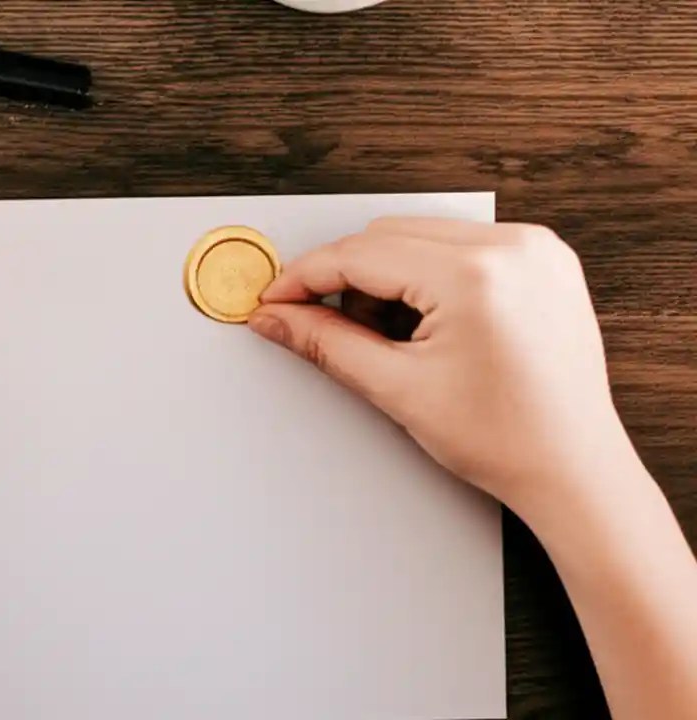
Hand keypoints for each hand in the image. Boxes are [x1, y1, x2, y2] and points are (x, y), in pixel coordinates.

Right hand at [249, 217, 632, 522]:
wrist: (573, 469)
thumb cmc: (506, 439)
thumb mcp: (398, 388)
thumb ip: (326, 342)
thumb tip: (277, 317)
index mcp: (475, 275)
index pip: (361, 254)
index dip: (306, 276)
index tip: (276, 297)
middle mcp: (512, 247)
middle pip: (388, 235)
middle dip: (349, 281)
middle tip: (334, 331)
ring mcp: (535, 248)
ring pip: (422, 236)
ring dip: (389, 277)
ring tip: (398, 340)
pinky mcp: (544, 258)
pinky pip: (461, 244)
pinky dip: (429, 274)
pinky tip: (430, 323)